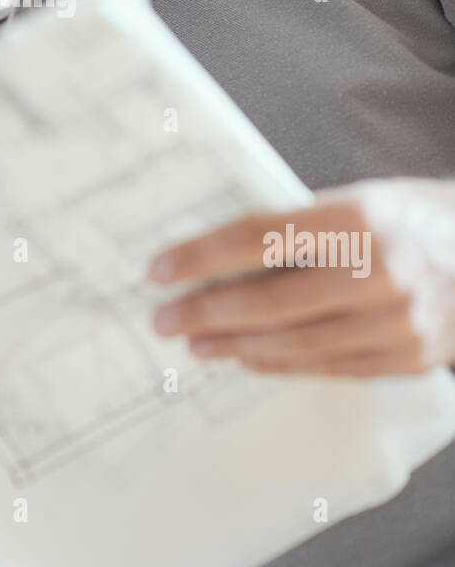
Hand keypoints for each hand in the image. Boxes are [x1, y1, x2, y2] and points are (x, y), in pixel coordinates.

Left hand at [148, 178, 454, 376]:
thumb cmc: (408, 218)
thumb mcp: (357, 199)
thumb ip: (297, 225)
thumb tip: (214, 252)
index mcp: (361, 218)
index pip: (259, 238)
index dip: (202, 256)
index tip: (159, 271)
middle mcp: (383, 271)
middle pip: (271, 301)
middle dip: (206, 312)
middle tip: (163, 319)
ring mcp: (399, 323)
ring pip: (296, 343)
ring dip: (234, 345)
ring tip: (195, 342)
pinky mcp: (408, 359)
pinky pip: (328, 367)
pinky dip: (279, 363)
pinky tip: (245, 357)